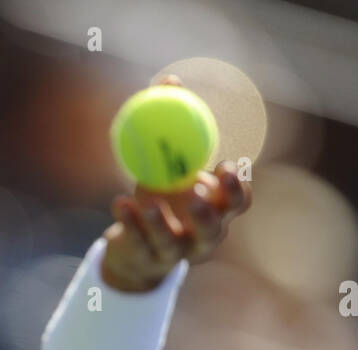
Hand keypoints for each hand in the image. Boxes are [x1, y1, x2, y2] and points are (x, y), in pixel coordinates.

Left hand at [100, 75, 251, 291]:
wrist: (131, 244)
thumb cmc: (158, 196)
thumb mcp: (166, 162)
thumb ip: (173, 127)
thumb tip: (170, 80)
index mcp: (216, 211)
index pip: (237, 203)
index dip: (236, 188)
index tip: (225, 166)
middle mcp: (203, 237)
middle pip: (215, 229)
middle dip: (209, 212)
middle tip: (195, 191)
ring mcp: (176, 254)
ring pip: (174, 243)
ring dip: (162, 223)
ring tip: (150, 202)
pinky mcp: (147, 261)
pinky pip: (139, 243)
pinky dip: (129, 222)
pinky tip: (119, 201)